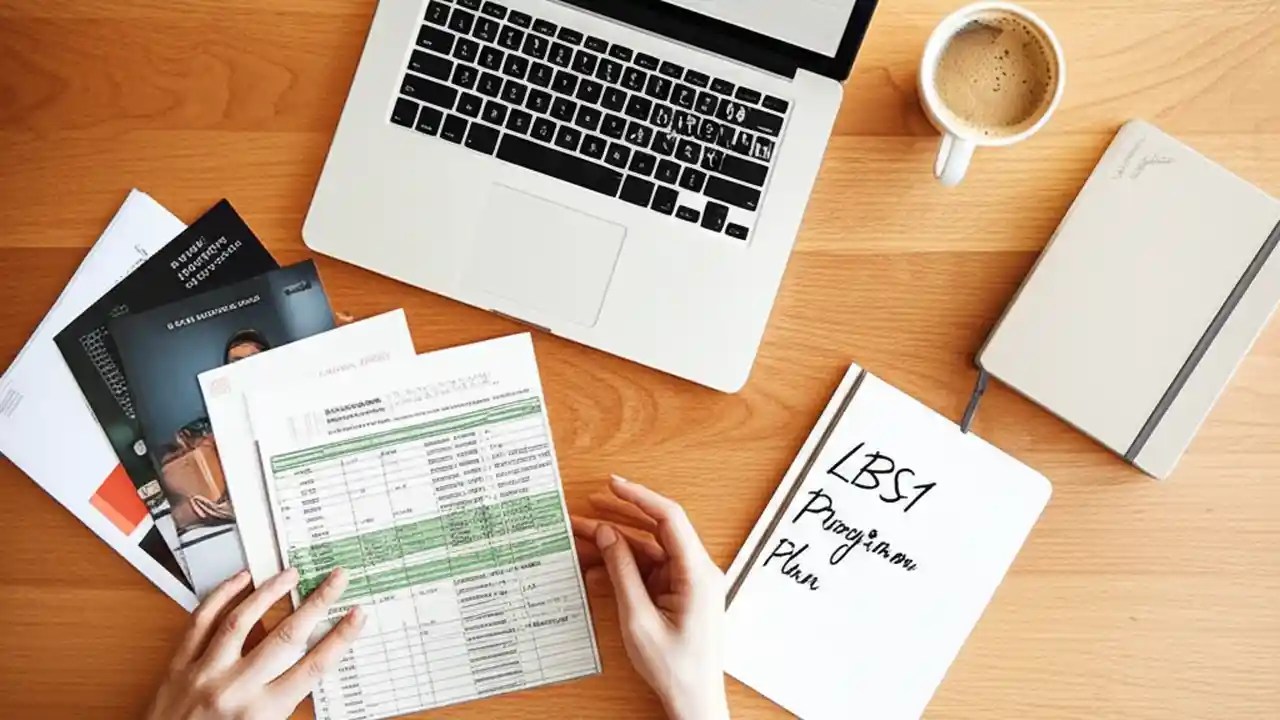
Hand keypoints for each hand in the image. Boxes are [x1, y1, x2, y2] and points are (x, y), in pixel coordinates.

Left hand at [145, 567, 364, 719]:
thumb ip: (284, 702)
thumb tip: (312, 665)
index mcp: (262, 713)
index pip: (313, 667)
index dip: (340, 637)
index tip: (356, 615)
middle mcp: (236, 689)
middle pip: (286, 636)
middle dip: (318, 602)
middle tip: (336, 579)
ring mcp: (205, 673)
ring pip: (242, 620)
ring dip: (270, 592)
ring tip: (290, 573)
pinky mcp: (179, 665)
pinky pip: (201, 622)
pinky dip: (222, 596)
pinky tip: (240, 580)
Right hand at [573, 476, 728, 719]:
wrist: (694, 701)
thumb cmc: (674, 668)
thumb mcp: (638, 620)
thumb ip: (622, 573)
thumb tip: (608, 535)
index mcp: (697, 573)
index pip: (669, 518)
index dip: (639, 497)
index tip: (612, 484)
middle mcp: (697, 571)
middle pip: (655, 532)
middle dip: (619, 519)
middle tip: (585, 510)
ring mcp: (688, 582)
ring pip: (648, 551)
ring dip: (616, 546)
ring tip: (580, 538)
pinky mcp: (679, 593)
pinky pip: (649, 572)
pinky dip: (623, 570)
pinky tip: (594, 570)